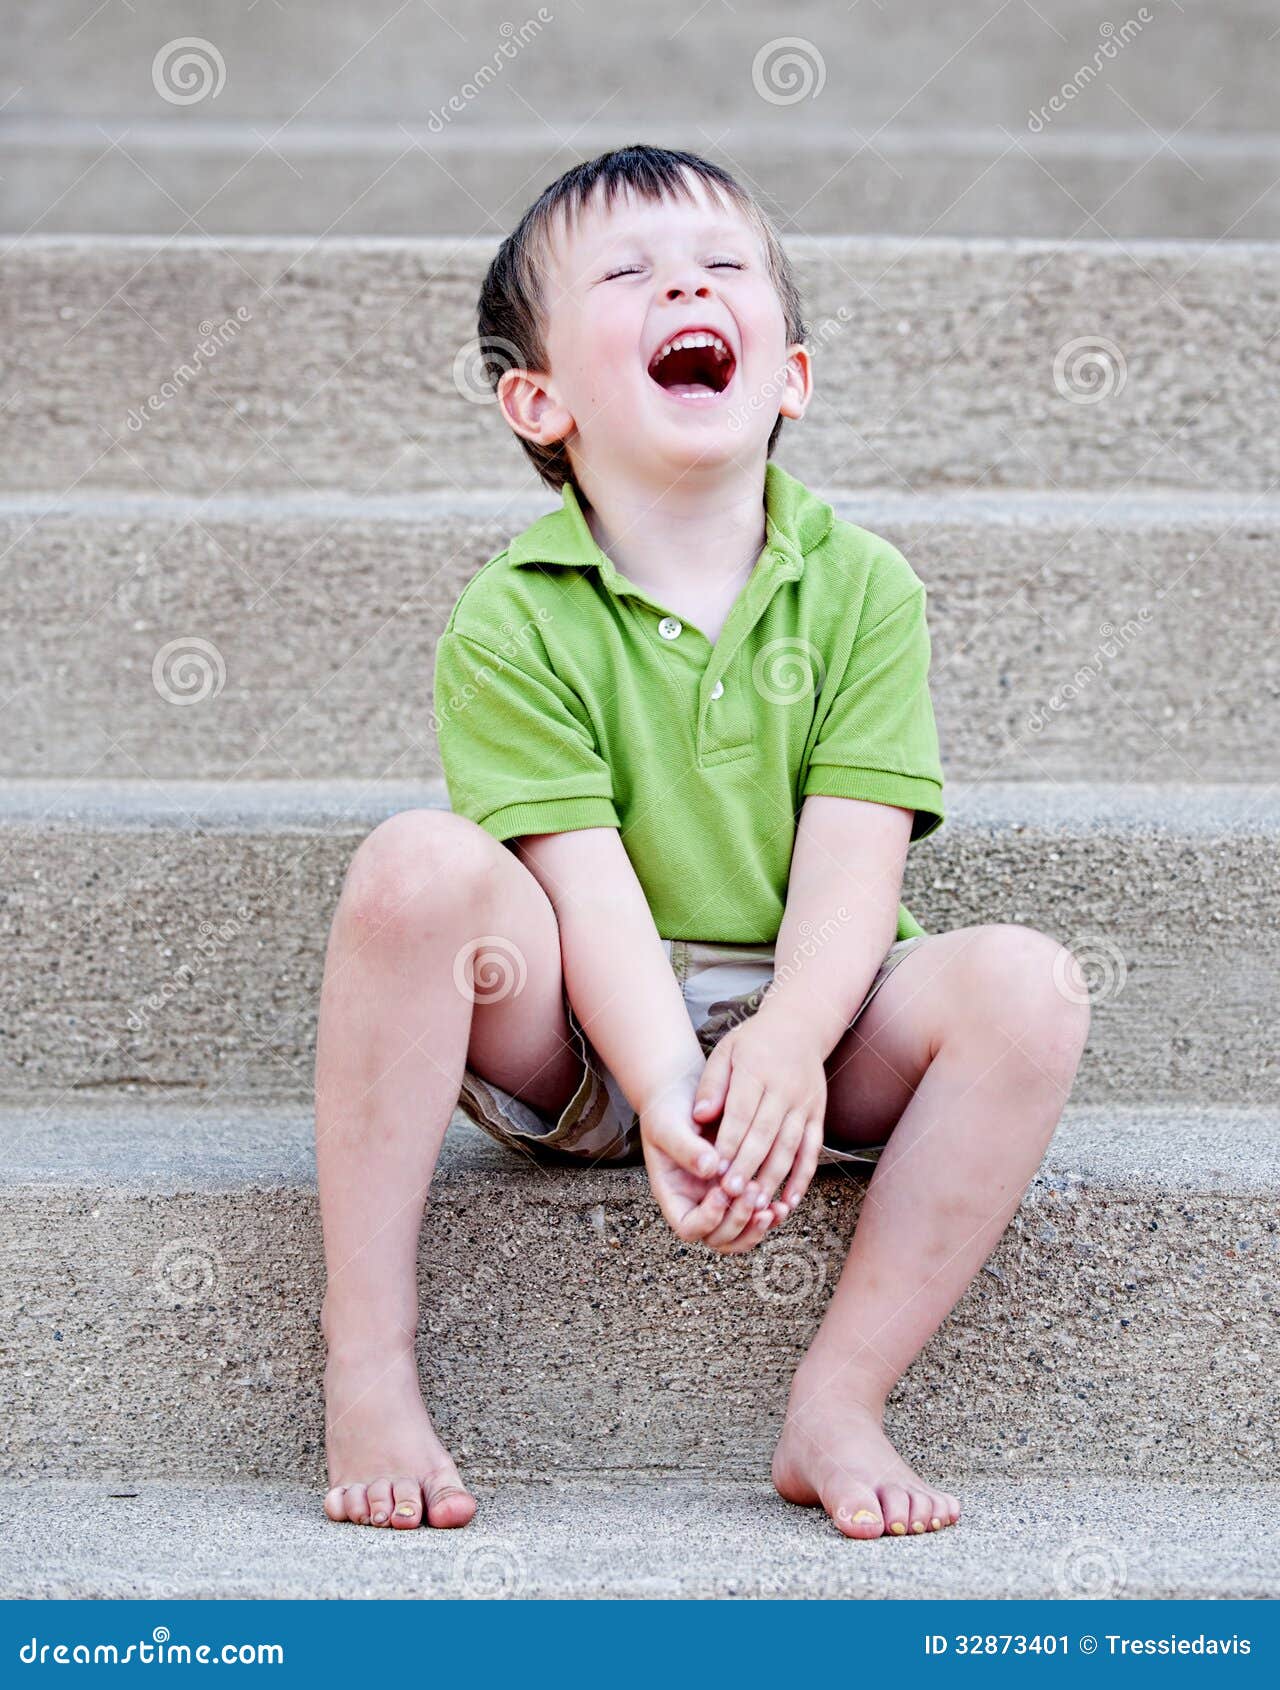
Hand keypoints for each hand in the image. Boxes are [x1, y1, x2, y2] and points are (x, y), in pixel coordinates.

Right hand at [639, 1077, 777, 1254]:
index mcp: (674, 1194)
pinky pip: (757, 1213)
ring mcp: (719, 1198)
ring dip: (757, 1227)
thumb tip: (710, 1168)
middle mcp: (696, 1202)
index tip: (721, 1192)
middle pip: (718, 1238)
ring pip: (741, 1233)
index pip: (689, 1227)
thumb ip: (685, 1148)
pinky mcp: (740, 1187)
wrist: (684, 1090)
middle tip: (752, 1193)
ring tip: (772, 1208)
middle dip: (738, 1222)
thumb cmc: (669, 1107)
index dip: (707, 1219)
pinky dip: (770, 1214)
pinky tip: (783, 1202)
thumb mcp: (669, 1124)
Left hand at [691, 1005, 826, 1236]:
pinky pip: (812, 1150)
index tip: (715, 1171)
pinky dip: (803, 1178)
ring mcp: (805, 1103)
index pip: (741, 1113)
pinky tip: (789, 1201)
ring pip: (790, 1147)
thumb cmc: (752, 1043)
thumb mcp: (725, 1052)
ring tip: (756, 1206)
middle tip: (732, 1196)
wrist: (799, 1026)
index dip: (729, 1144)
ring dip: (773, 1178)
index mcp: (756, 1070)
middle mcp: (785, 1088)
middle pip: (765, 1134)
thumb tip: (700, 1118)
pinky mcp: (819, 1114)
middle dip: (748, 1168)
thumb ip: (711, 1085)